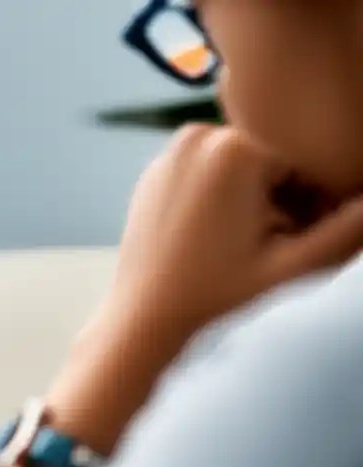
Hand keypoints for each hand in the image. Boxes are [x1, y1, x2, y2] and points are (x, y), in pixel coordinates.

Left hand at [104, 124, 362, 339]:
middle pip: (276, 159)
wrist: (143, 312)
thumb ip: (346, 232)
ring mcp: (174, 148)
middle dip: (284, 197)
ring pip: (246, 165)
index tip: (293, 238)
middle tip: (266, 243)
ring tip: (240, 240)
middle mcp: (201, 133)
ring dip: (257, 196)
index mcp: (237, 147)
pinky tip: (213, 234)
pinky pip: (211, 172)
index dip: (315, 203)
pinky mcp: (158, 166)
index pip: (310, 162)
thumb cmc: (215, 292)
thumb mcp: (292, 264)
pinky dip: (223, 195)